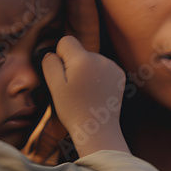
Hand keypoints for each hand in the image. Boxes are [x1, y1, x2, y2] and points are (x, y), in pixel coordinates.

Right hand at [41, 36, 128, 155]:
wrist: (97, 129)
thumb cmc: (73, 109)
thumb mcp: (54, 87)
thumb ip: (51, 64)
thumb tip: (53, 53)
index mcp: (83, 59)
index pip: (67, 40)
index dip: (60, 56)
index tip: (63, 75)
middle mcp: (101, 58)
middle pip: (80, 51)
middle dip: (74, 64)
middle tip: (74, 88)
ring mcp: (112, 66)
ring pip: (91, 59)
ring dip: (86, 70)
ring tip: (86, 92)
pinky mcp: (119, 75)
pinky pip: (102, 67)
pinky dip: (98, 76)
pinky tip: (96, 92)